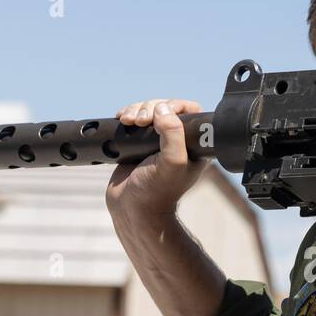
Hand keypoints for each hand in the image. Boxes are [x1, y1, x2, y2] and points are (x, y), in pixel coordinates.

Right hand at [105, 97, 208, 231]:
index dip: (175, 105)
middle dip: (149, 108)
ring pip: (149, 111)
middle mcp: (178, 142)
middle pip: (166, 108)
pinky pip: (135, 119)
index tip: (159, 112)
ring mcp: (157, 142)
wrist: (132, 210)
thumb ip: (173, 134)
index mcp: (194, 146)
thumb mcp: (172, 162)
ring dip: (136, 110)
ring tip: (127, 121)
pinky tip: (121, 119)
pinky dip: (127, 115)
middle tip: (139, 121)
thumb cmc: (156, 192)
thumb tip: (162, 108)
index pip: (191, 112)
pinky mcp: (139, 144)